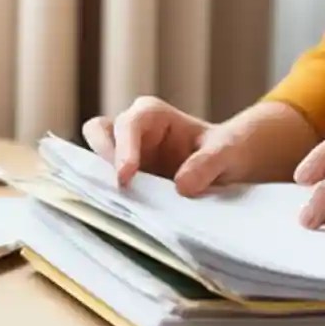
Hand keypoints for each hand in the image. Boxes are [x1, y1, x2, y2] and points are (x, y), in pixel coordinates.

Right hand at [81, 96, 258, 194]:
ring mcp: (124, 155)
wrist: (228, 165)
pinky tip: (126, 211)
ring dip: (103, 178)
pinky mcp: (125, 177)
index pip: (127, 126)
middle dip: (103, 157)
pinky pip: (107, 183)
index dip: (123, 149)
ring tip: (120, 201)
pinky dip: (111, 195)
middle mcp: (131, 131)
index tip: (125, 177)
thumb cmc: (226, 149)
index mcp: (151, 114)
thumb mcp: (226, 152)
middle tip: (118, 186)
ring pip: (96, 158)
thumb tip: (181, 186)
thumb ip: (207, 164)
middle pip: (99, 134)